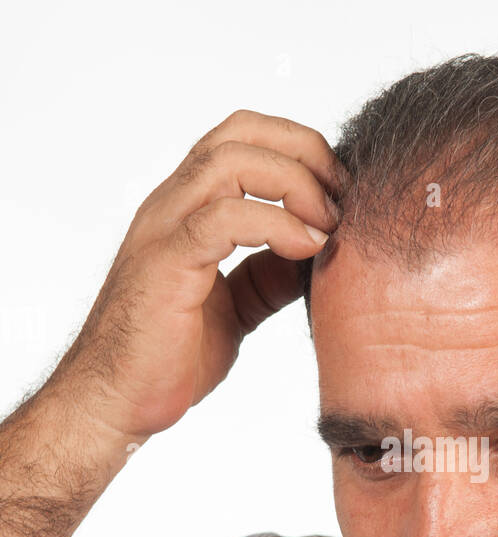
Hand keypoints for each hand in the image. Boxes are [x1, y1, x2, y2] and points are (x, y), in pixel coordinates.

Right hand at [57, 109, 346, 440]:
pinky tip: (305, 250)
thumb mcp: (237, 307)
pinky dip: (276, 224)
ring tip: (327, 225)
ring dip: (294, 183)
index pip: (243, 138)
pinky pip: (223, 217)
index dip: (300, 150)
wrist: (116, 403)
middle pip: (240, 133)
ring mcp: (164, 229)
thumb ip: (269, 275)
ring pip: (229, 161)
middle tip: (343, 198)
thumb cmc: (167, 357)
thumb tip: (318, 251)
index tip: (341, 192)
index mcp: (188, 208)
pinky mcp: (165, 262)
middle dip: (304, 152)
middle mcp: (172, 205)